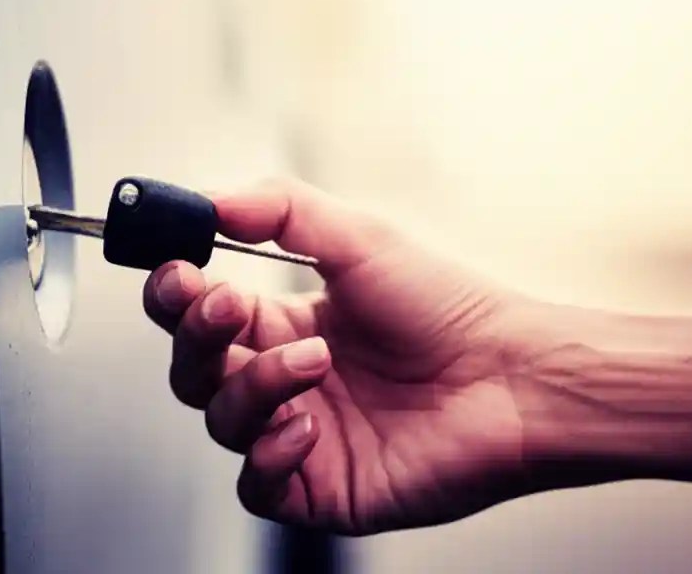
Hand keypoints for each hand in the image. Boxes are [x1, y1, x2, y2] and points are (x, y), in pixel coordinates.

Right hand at [143, 179, 542, 534]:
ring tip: (314, 360)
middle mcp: (285, 383)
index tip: (176, 270)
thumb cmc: (449, 309)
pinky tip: (308, 425)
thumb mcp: (359, 237)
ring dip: (253, 385)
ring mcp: (299, 438)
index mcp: (286, 326)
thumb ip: (279, 209)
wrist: (515, 377)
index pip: (199, 314)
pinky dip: (269, 454)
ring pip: (222, 422)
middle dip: (197, 336)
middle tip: (227, 306)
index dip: (176, 295)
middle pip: (193, 369)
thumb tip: (209, 200)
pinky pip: (257, 485)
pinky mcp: (321, 490)